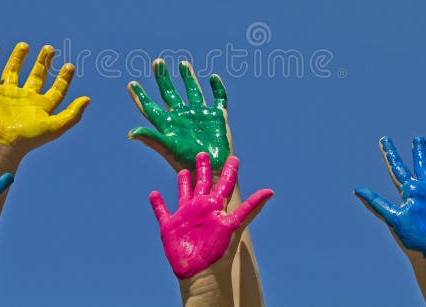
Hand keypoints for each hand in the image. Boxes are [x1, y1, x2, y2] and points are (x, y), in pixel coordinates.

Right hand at [0, 42, 89, 150]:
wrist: (2, 145)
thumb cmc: (29, 139)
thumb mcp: (55, 127)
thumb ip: (73, 114)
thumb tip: (88, 99)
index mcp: (42, 106)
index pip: (57, 88)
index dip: (64, 77)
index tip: (70, 66)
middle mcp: (26, 98)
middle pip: (37, 76)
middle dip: (43, 62)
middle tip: (49, 48)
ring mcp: (8, 94)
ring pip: (13, 71)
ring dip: (18, 58)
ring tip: (24, 45)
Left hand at [128, 59, 230, 170]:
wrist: (212, 170)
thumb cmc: (187, 162)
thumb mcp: (167, 148)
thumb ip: (150, 138)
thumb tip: (130, 133)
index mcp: (167, 124)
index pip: (150, 107)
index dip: (140, 96)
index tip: (131, 84)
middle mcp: (182, 117)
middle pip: (169, 94)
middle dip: (163, 78)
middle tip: (157, 62)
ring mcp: (199, 116)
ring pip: (192, 92)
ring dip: (188, 77)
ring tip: (182, 63)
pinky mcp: (217, 117)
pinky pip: (218, 99)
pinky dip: (217, 88)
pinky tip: (214, 77)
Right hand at [150, 152, 272, 278]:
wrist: (201, 272)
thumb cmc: (220, 251)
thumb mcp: (235, 224)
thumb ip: (251, 207)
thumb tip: (271, 191)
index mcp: (215, 206)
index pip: (224, 184)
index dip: (229, 171)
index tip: (233, 157)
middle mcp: (201, 208)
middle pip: (203, 183)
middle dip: (203, 169)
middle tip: (203, 153)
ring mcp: (185, 216)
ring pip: (184, 193)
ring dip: (183, 182)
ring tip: (183, 170)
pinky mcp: (170, 226)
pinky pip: (162, 212)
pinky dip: (157, 203)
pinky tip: (153, 194)